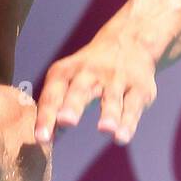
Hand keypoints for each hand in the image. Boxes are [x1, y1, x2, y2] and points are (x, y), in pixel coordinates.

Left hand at [34, 30, 156, 144]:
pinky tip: (122, 137)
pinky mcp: (139, 88)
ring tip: (104, 129)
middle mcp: (90, 73)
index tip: (41, 138)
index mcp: (67, 71)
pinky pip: (132, 106)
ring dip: (108, 114)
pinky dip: (127, 123)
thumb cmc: (90, 70)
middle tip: (65, 121)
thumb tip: (44, 138)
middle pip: (80, 90)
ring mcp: (117, 79)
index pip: (53, 94)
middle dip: (72, 105)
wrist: (130, 41)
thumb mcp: (69, 77)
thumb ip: (57, 106)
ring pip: (111, 98)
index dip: (46, 116)